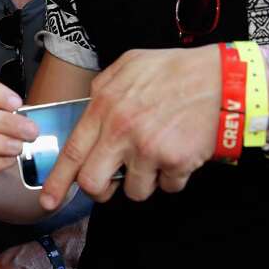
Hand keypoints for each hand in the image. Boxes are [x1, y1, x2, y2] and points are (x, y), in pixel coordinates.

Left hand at [40, 46, 221, 211]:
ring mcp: (148, 149)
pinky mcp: (176, 162)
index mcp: (104, 107)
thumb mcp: (127, 67)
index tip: (47, 201)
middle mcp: (121, 130)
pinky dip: (174, 177)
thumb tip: (89, 114)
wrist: (221, 78)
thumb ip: (102, 91)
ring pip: (134, 191)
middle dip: (100, 190)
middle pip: (94, 183)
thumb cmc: (174, 70)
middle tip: (111, 183)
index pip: (72, 152)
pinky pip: (168, 187)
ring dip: (145, 181)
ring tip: (157, 155)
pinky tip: (180, 154)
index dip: (58, 181)